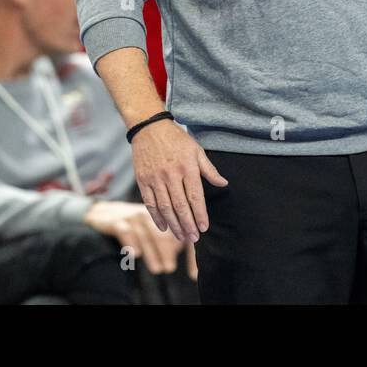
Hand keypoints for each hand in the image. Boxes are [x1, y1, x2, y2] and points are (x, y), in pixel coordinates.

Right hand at [83, 200, 189, 273]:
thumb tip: (183, 261)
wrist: (104, 213)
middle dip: (166, 251)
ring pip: (145, 236)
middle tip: (169, 268)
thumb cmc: (135, 225)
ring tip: (157, 269)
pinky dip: (132, 243)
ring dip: (152, 254)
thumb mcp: (152, 229)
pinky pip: (126, 233)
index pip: (177, 228)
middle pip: (161, 233)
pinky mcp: (117, 222)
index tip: (186, 260)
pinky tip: (136, 254)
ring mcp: (132, 216)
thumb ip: (168, 241)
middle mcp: (148, 213)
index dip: (184, 244)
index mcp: (161, 213)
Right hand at [131, 117, 227, 242]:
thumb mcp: (196, 150)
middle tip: (193, 238)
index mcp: (187, 167)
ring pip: (165, 208)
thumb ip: (209, 170)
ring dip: (174, 225)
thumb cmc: (176, 139)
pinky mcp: (142, 180)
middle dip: (188, 225)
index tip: (204, 228)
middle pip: (180, 206)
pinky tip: (164, 227)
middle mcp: (170, 174)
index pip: (195, 196)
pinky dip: (156, 217)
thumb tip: (224, 184)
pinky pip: (150, 203)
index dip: (200, 214)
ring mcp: (155, 178)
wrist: (149, 128)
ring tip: (181, 237)